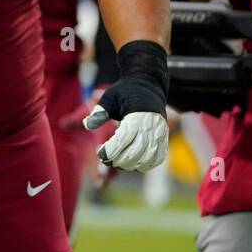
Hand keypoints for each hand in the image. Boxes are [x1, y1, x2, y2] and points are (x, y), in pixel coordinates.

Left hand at [83, 40, 169, 171]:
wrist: (148, 85)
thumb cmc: (125, 92)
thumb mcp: (109, 97)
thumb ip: (99, 112)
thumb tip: (87, 125)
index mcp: (136, 117)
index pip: (123, 140)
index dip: (111, 151)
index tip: (99, 154)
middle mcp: (150, 127)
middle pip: (135, 153)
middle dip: (118, 160)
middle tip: (105, 159)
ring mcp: (159, 134)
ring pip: (147, 158)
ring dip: (131, 165)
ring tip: (116, 162)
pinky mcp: (163, 138)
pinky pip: (158, 158)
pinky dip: (146, 165)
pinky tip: (132, 164)